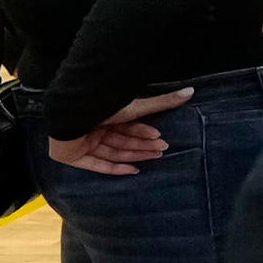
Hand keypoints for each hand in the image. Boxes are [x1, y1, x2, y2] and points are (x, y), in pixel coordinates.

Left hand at [48, 91, 190, 172]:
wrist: (72, 115)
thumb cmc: (103, 108)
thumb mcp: (136, 107)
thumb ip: (162, 102)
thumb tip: (191, 91)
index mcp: (104, 115)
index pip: (127, 127)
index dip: (143, 133)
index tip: (160, 138)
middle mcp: (94, 128)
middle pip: (121, 141)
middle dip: (142, 146)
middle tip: (162, 150)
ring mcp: (83, 143)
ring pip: (112, 152)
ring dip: (133, 156)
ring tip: (154, 158)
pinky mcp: (74, 157)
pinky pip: (96, 165)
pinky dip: (114, 169)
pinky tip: (133, 171)